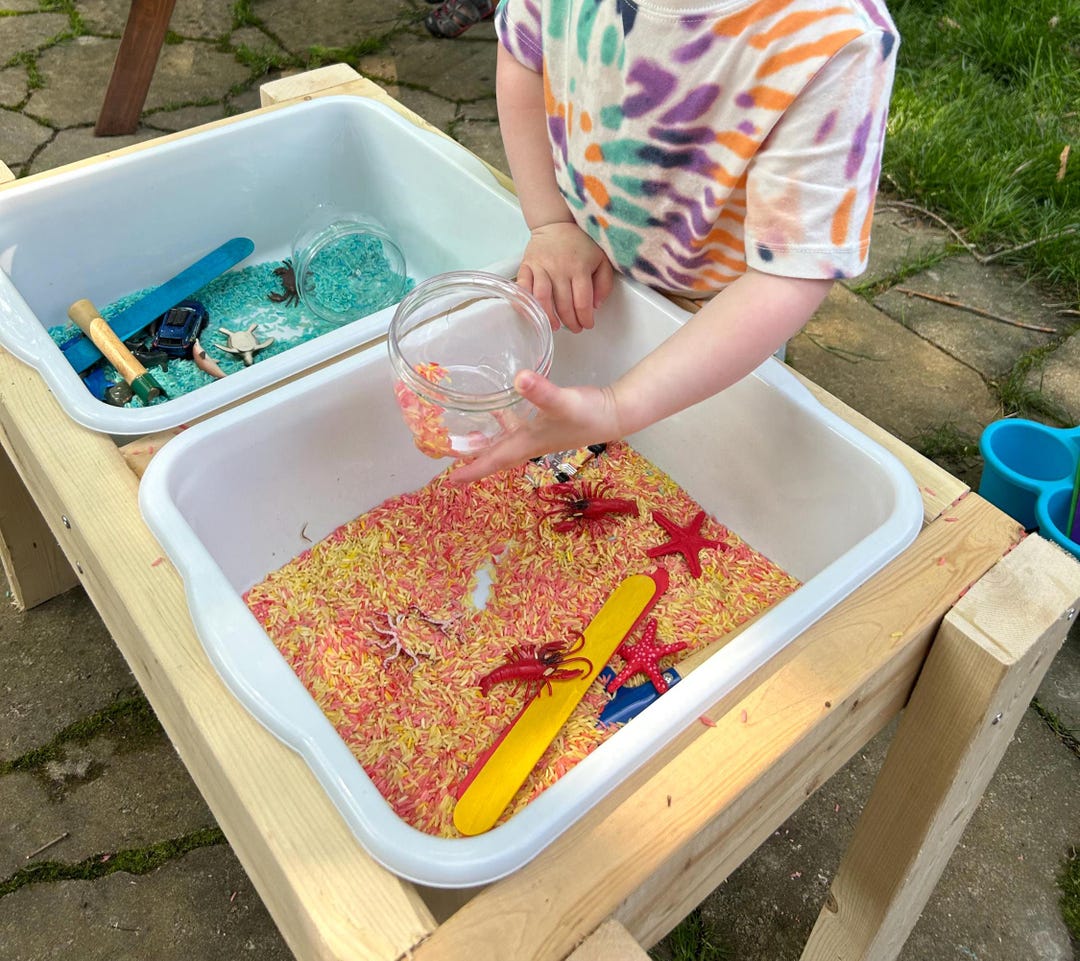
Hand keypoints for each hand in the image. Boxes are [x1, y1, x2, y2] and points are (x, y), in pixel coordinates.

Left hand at [448, 369, 620, 483]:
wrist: (615, 414)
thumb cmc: (588, 413)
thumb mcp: (562, 402)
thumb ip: (541, 391)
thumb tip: (519, 379)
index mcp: (527, 444)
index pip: (494, 462)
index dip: (471, 471)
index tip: (449, 479)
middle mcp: (530, 443)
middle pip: (496, 457)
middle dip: (474, 461)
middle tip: (450, 462)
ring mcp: (539, 435)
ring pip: (505, 443)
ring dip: (487, 444)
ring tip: (466, 438)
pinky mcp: (547, 423)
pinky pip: (517, 429)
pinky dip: (504, 425)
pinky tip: (498, 411)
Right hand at [517, 222, 614, 331]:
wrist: (556, 223)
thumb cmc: (580, 243)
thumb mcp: (601, 259)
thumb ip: (604, 283)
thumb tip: (596, 305)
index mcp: (579, 267)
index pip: (582, 302)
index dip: (585, 318)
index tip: (587, 324)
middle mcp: (559, 268)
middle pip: (564, 304)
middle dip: (570, 322)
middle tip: (574, 328)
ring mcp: (541, 267)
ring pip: (542, 299)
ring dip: (548, 317)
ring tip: (555, 326)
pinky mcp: (527, 266)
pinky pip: (523, 287)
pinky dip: (525, 303)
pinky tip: (532, 313)